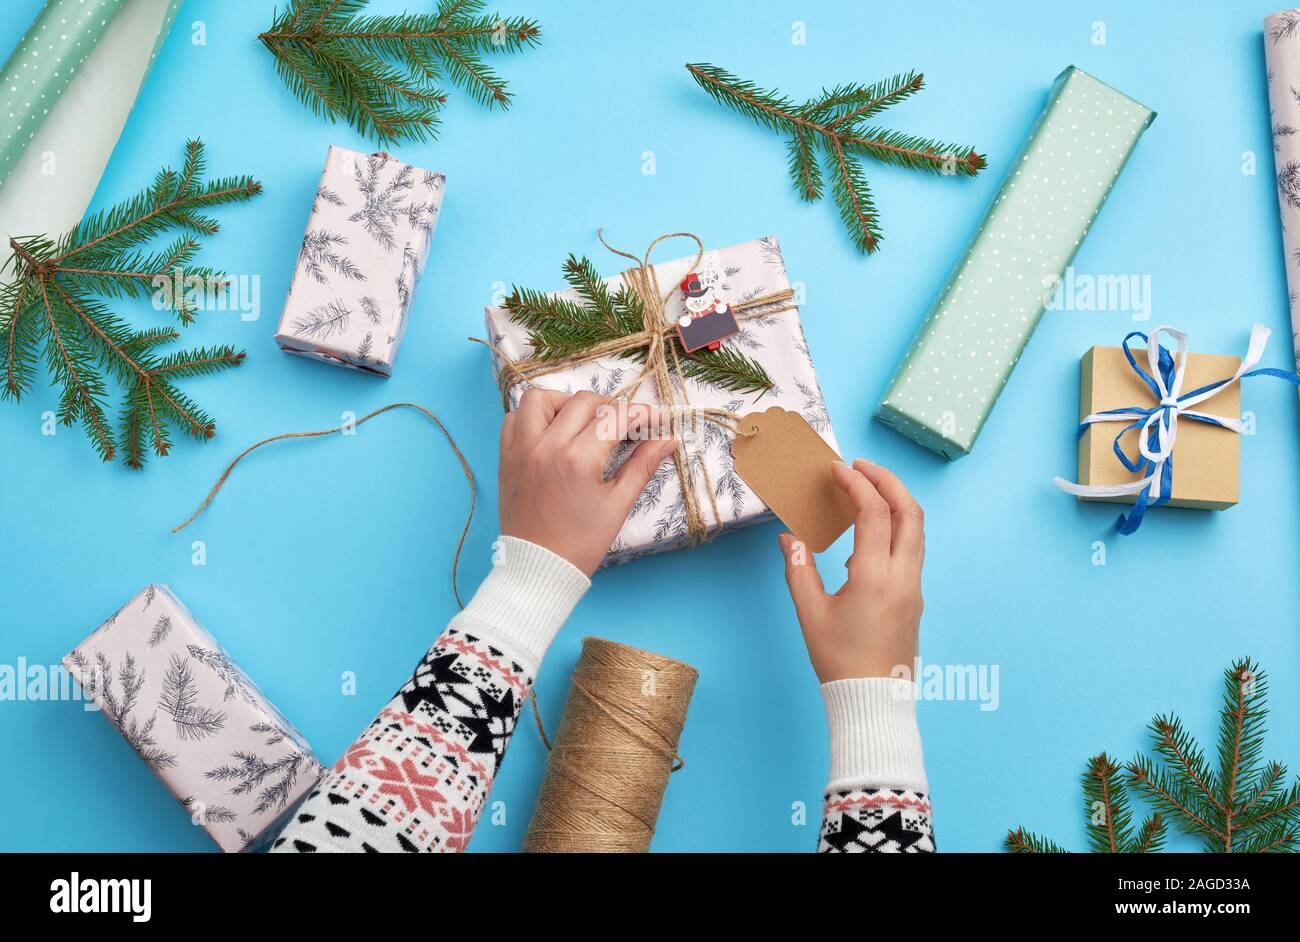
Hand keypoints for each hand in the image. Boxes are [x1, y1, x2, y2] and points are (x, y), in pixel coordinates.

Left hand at [498, 388, 676, 576]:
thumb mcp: (618, 505)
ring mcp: (521, 450)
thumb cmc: (580, 543)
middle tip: (626, 427)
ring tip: (584, 422)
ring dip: (567, 402)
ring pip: (542, 398)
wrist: (537, 568)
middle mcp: (546, 446)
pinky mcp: (506, 457)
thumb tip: (667, 440)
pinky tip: (553, 430)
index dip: (642, 414)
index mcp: (578, 460)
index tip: (656, 420)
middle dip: (612, 408)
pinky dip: (534, 415)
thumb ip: (642, 466)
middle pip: (584, 402)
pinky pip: (515, 418)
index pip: (616, 418)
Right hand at [777, 459, 924, 682]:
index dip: (857, 484)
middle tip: (859, 466)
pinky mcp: (915, 598)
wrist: (873, 701)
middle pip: (910, 512)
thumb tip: (789, 537)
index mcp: (876, 578)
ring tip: (866, 490)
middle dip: (887, 481)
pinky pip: (912, 550)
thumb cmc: (839, 662)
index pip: (875, 513)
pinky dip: (895, 527)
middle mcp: (903, 577)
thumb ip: (798, 569)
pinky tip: (868, 533)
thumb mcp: (810, 614)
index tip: (837, 470)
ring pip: (916, 530)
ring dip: (895, 502)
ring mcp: (915, 588)